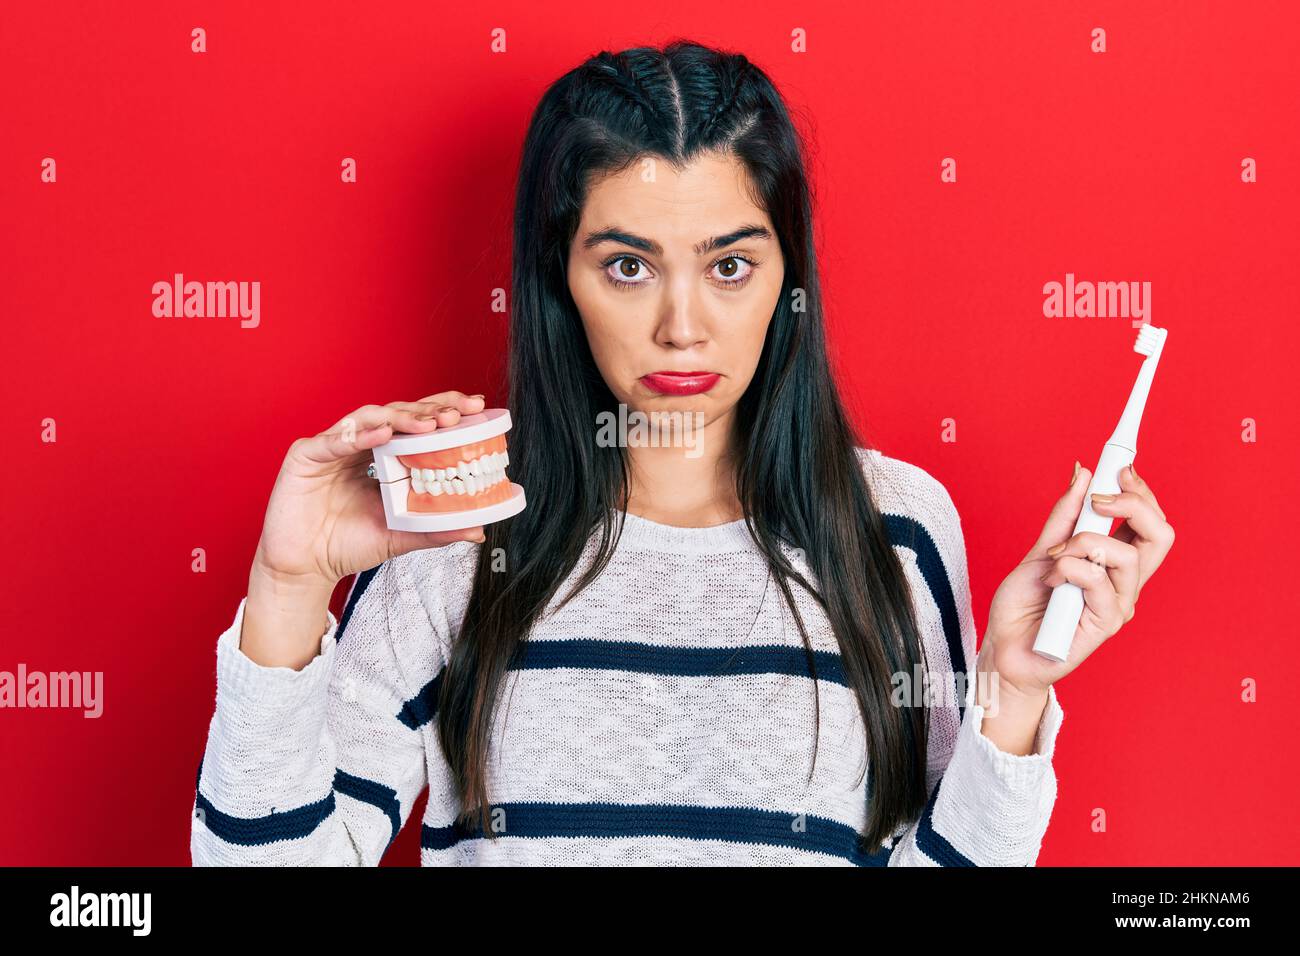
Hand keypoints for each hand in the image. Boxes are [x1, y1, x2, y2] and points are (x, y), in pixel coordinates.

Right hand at [251, 391, 490, 592]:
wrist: (306, 569)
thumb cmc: (347, 545)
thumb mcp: (401, 535)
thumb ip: (436, 528)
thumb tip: (476, 529)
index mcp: (382, 456)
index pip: (416, 424)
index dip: (443, 411)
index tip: (475, 408)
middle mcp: (359, 444)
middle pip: (397, 414)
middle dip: (429, 410)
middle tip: (457, 413)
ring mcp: (331, 446)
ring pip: (369, 418)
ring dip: (401, 418)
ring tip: (429, 424)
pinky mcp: (305, 456)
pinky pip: (333, 440)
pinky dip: (359, 436)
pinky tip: (383, 435)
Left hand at [979, 462, 1175, 703]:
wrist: (1002, 649)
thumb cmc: (1024, 607)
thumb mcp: (1041, 549)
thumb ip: (1065, 516)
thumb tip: (1083, 472)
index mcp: (1115, 563)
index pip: (1149, 521)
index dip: (1141, 491)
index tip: (1120, 464)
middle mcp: (1124, 583)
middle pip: (1160, 534)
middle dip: (1132, 503)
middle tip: (1097, 499)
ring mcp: (1118, 605)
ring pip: (1125, 555)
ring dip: (1082, 543)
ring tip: (1054, 558)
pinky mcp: (1105, 625)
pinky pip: (1098, 580)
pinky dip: (1069, 568)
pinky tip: (1051, 579)